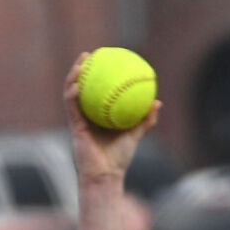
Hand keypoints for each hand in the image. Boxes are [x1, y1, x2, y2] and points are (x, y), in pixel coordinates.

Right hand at [64, 54, 161, 183]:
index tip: (104, 58)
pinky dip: (72, 94)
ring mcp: (79, 119)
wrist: (106, 175)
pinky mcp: (74, 126)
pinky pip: (71, 106)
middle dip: (82, 68)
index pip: (96, 90)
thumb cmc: (120, 159)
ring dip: (73, 75)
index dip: (98, 74)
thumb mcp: (135, 135)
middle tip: (89, 54)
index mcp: (99, 114)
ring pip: (72, 92)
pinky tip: (77, 84)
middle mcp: (87, 115)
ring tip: (80, 62)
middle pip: (81, 86)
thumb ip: (145, 120)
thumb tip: (158, 102)